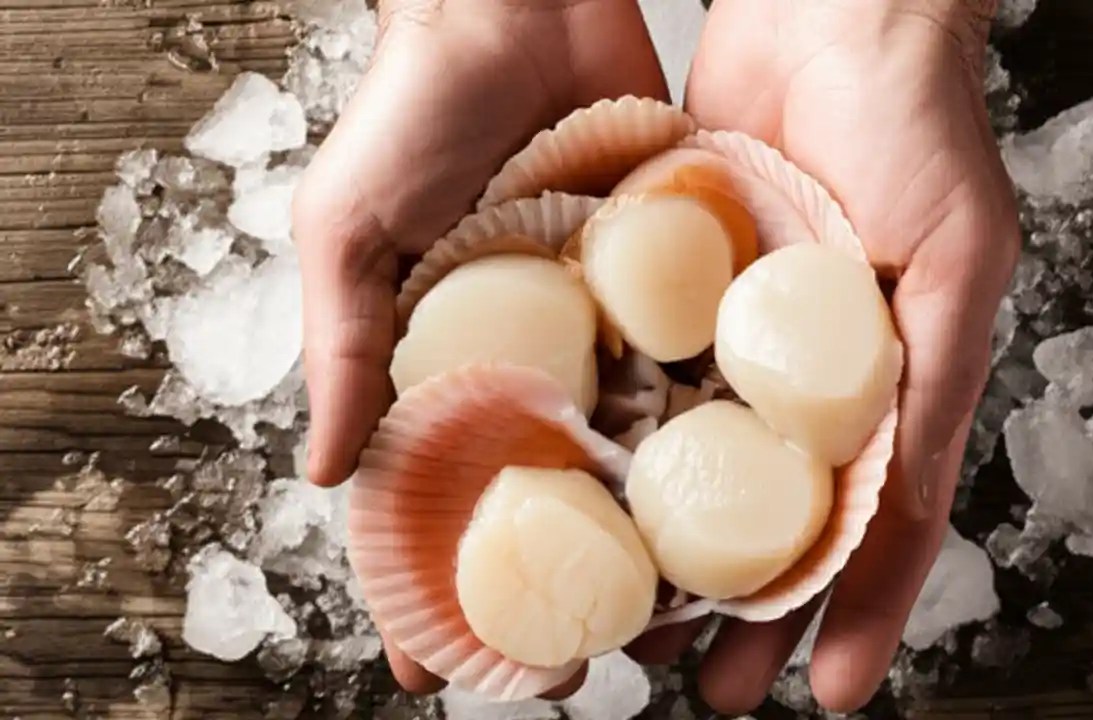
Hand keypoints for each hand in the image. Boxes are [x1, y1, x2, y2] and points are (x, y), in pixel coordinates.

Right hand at [292, 0, 666, 693]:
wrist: (523, 1)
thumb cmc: (414, 106)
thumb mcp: (351, 228)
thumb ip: (345, 345)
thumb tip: (321, 472)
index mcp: (440, 356)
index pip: (428, 489)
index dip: (428, 577)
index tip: (438, 665)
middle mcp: (527, 356)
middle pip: (541, 496)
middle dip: (554, 587)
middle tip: (573, 668)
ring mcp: (602, 327)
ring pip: (626, 455)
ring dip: (644, 540)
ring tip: (667, 623)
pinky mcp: (672, 286)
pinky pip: (691, 373)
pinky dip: (708, 440)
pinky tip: (734, 507)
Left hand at [626, 0, 1019, 712]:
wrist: (829, 18)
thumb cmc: (917, 131)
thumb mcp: (950, 268)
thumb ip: (931, 386)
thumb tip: (906, 511)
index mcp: (889, 386)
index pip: (877, 525)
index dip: (858, 613)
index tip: (834, 690)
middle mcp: (810, 380)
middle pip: (777, 519)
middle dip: (749, 609)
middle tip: (713, 683)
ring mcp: (739, 344)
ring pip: (702, 472)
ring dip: (677, 552)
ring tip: (643, 626)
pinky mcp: (676, 297)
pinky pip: (647, 385)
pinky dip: (628, 449)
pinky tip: (598, 502)